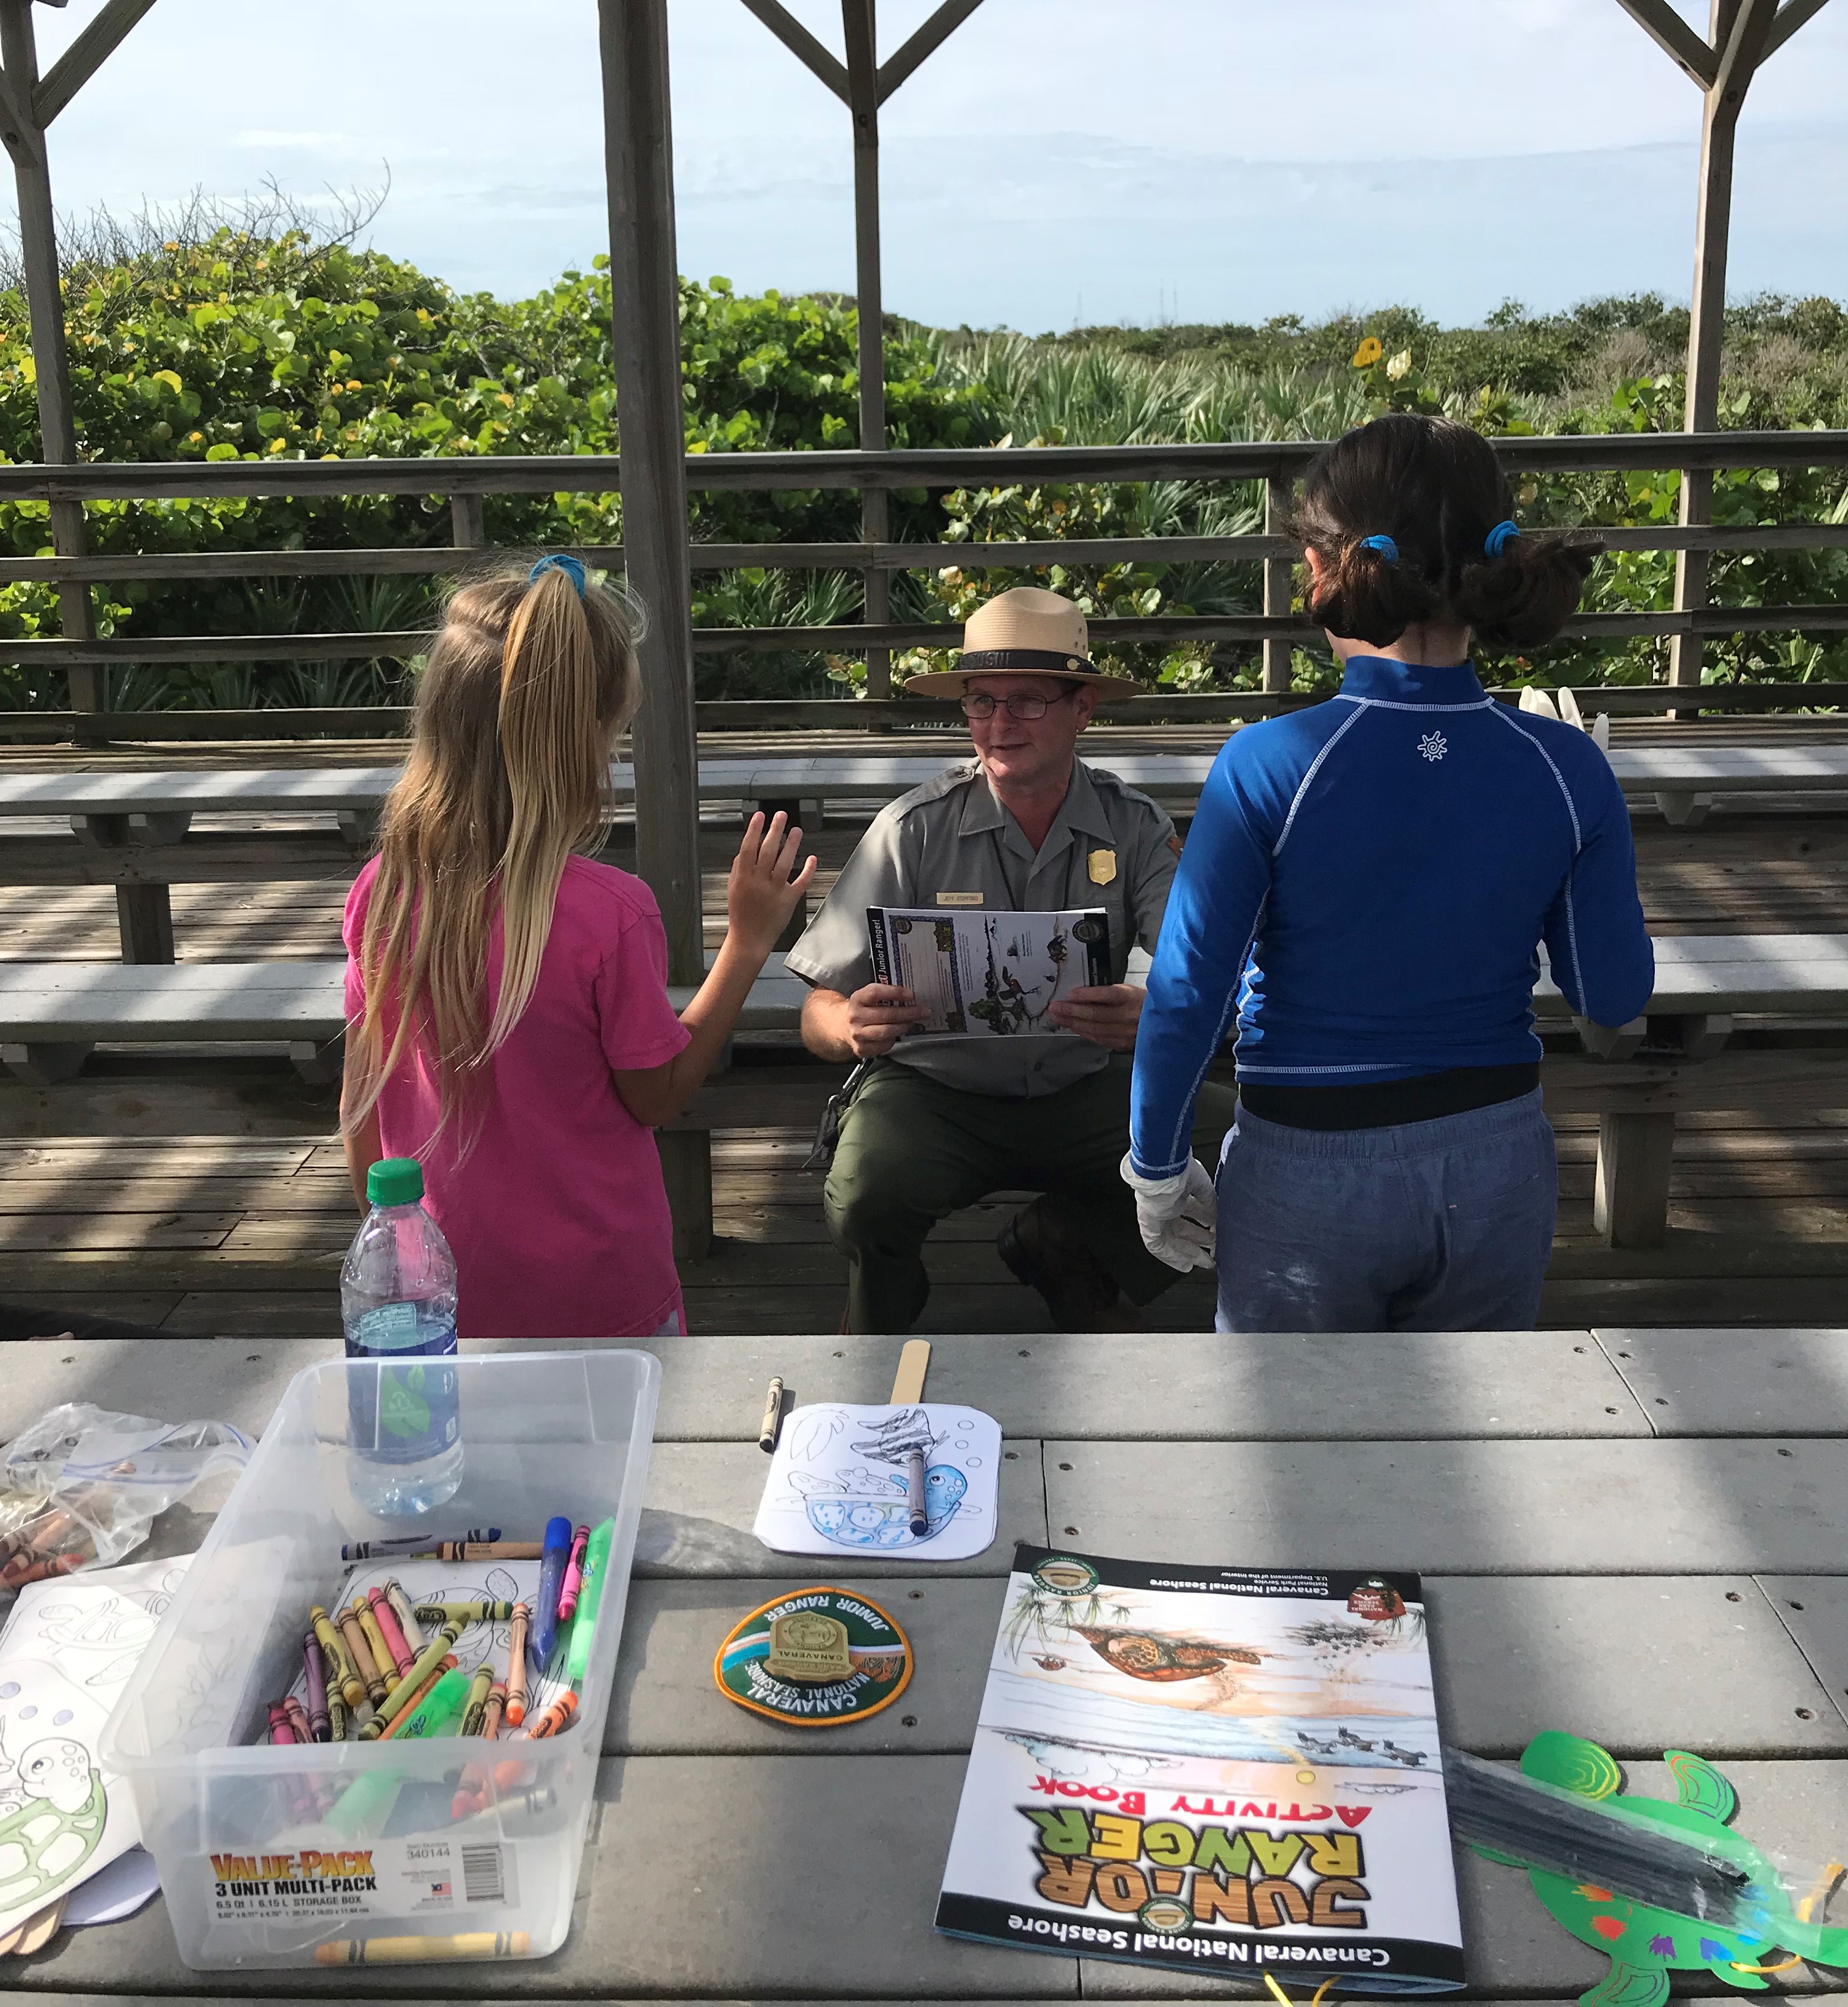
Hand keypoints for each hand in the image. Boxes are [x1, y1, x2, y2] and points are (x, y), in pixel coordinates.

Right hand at [724, 811, 817, 960]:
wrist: (749, 938)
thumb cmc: (741, 913)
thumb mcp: (733, 888)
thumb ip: (738, 868)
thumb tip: (745, 849)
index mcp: (743, 877)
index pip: (748, 848)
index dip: (754, 830)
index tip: (760, 816)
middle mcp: (759, 882)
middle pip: (768, 850)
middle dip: (775, 830)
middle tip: (781, 816)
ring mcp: (774, 891)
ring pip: (785, 863)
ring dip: (792, 845)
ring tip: (796, 831)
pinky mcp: (788, 900)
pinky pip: (800, 882)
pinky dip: (807, 870)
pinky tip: (811, 858)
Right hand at [841, 982, 930, 1056]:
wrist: (841, 1027)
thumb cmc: (862, 1010)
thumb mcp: (867, 997)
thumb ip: (884, 994)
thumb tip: (910, 997)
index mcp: (857, 999)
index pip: (875, 993)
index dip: (894, 992)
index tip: (910, 994)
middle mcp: (855, 1017)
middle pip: (886, 1015)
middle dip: (908, 1013)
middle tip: (923, 1011)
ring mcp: (858, 1034)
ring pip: (886, 1032)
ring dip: (904, 1027)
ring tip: (913, 1023)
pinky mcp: (862, 1049)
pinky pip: (884, 1045)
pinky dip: (894, 1039)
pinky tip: (897, 1033)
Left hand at [1049, 982, 1144, 1050]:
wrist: (1166, 1022)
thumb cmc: (1145, 1003)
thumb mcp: (1131, 990)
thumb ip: (1109, 993)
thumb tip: (1083, 996)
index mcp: (1132, 997)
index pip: (1106, 995)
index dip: (1086, 995)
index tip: (1070, 994)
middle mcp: (1129, 1015)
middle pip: (1095, 1014)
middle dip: (1072, 1011)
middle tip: (1055, 1008)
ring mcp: (1126, 1032)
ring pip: (1094, 1028)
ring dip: (1074, 1023)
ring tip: (1059, 1018)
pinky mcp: (1124, 1043)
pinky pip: (1099, 1038)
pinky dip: (1084, 1032)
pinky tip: (1074, 1028)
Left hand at [1119, 1153, 1215, 1272]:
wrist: (1162, 1171)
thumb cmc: (1180, 1171)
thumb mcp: (1202, 1186)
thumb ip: (1209, 1201)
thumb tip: (1217, 1214)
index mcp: (1178, 1193)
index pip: (1192, 1213)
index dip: (1205, 1224)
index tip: (1216, 1234)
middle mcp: (1166, 1206)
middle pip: (1183, 1229)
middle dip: (1199, 1242)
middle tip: (1214, 1253)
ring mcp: (1156, 1217)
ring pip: (1172, 1240)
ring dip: (1189, 1253)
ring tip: (1205, 1262)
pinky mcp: (1148, 1226)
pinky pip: (1158, 1247)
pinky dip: (1172, 1257)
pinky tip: (1185, 1265)